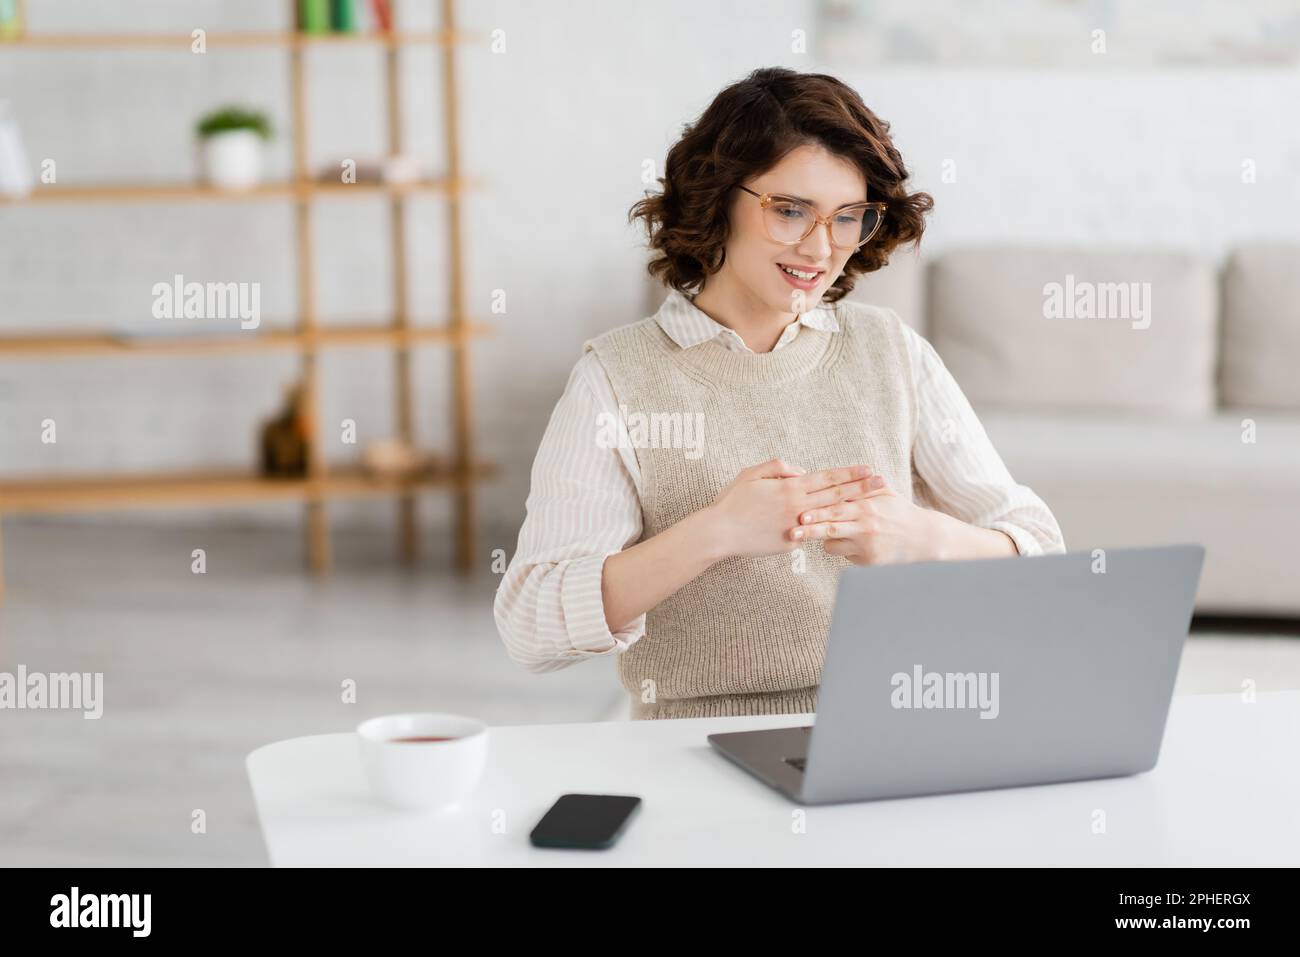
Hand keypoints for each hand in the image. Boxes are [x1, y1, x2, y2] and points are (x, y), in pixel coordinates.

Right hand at [703, 458, 880, 559]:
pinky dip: (829, 530)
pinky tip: (847, 528)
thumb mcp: (752, 473)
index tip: (868, 469)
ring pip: (830, 516)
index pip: (827, 478)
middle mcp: (797, 507)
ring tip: (873, 505)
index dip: (850, 473)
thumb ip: (779, 468)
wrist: (720, 532)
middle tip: (884, 483)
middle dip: (862, 488)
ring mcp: (795, 527)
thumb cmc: (733, 501)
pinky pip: (812, 534)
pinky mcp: (790, 544)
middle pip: (836, 496)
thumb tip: (801, 471)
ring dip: (853, 509)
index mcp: (790, 488)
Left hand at [789, 478, 954, 564]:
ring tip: (813, 535)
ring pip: (832, 546)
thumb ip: (863, 485)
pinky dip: (841, 549)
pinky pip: (844, 556)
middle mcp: (865, 527)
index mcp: (867, 507)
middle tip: (792, 531)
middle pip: (830, 529)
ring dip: (823, 540)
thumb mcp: (885, 493)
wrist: (923, 538)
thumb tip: (840, 474)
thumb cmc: (899, 512)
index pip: (836, 509)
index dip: (816, 512)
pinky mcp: (867, 562)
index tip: (799, 514)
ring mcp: (866, 546)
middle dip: (809, 530)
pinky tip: (847, 544)